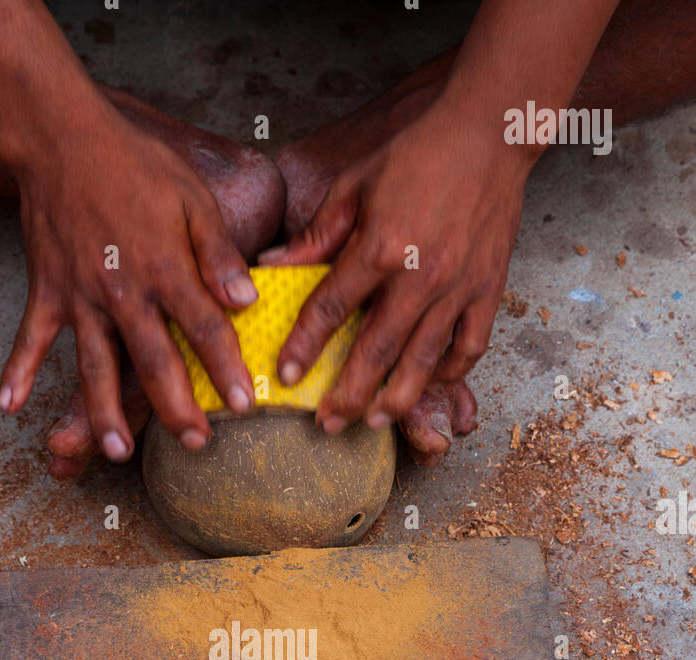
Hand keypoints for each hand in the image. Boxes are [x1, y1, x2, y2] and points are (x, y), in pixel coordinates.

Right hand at [0, 97, 257, 455]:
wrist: (63, 137)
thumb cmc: (135, 166)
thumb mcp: (192, 198)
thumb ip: (218, 253)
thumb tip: (246, 301)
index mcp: (165, 267)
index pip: (204, 327)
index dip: (225, 368)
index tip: (244, 405)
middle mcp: (123, 291)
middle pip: (153, 360)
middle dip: (175, 407)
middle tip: (195, 443)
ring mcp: (81, 295)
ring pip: (94, 365)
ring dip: (103, 411)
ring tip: (116, 452)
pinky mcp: (47, 290)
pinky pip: (30, 338)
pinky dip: (17, 371)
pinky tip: (9, 408)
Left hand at [261, 98, 525, 432]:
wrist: (491, 132)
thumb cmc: (418, 154)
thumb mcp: (355, 184)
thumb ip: (316, 234)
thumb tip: (272, 266)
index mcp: (380, 247)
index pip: (331, 309)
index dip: (304, 346)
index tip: (285, 374)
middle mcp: (419, 277)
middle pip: (376, 352)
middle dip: (349, 395)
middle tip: (327, 423)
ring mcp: (457, 288)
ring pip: (423, 362)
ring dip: (396, 399)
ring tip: (373, 422)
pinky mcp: (488, 290)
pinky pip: (469, 347)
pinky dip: (449, 372)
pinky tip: (428, 382)